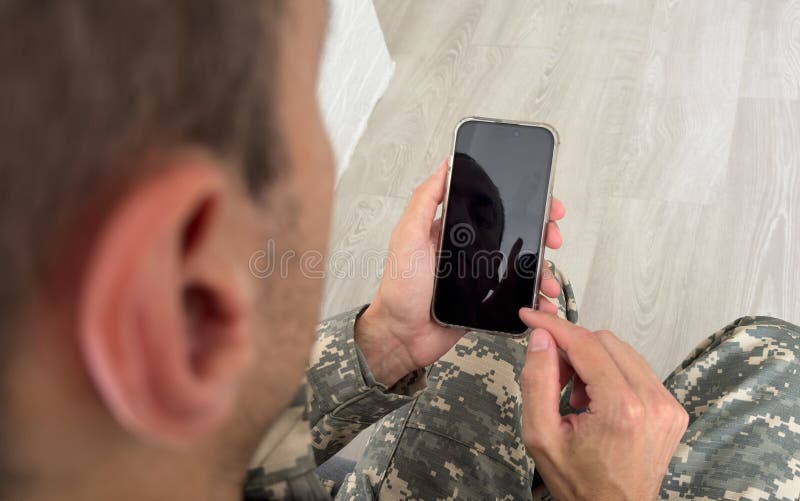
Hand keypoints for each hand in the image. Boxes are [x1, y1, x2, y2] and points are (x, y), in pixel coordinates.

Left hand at [354, 160, 566, 386]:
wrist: (402, 337)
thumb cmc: (399, 289)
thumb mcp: (407, 236)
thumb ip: (425, 201)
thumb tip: (444, 167)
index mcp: (452, 230)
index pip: (492, 207)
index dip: (520, 202)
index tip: (543, 202)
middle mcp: (468, 250)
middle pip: (515, 234)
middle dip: (541, 233)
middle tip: (553, 237)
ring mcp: (479, 275)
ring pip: (521, 265)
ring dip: (542, 270)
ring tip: (548, 280)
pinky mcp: (485, 301)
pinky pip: (516, 295)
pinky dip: (533, 298)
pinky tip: (542, 301)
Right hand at [518, 309, 688, 500]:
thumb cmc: (579, 482)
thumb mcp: (541, 434)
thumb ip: (537, 380)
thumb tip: (541, 338)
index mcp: (621, 409)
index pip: (585, 344)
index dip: (554, 326)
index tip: (532, 316)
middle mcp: (652, 402)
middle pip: (604, 341)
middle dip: (572, 348)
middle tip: (553, 374)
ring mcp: (667, 405)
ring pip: (622, 351)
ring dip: (592, 360)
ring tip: (576, 395)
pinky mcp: (672, 409)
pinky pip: (638, 369)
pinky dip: (611, 373)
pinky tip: (597, 401)